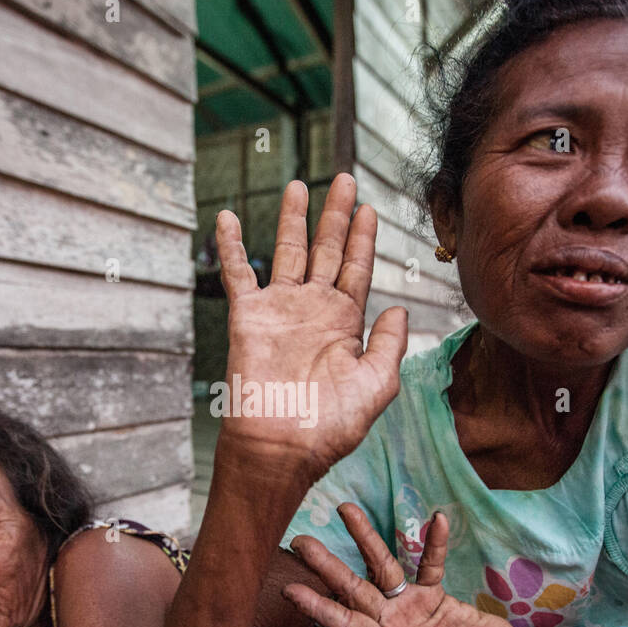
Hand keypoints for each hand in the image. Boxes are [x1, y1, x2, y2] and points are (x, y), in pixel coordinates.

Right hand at [215, 174, 406, 479]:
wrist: (282, 446)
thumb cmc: (330, 425)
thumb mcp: (377, 385)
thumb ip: (390, 344)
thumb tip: (401, 309)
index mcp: (346, 324)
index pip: (357, 269)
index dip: (363, 238)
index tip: (369, 207)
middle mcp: (314, 310)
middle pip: (328, 250)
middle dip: (336, 215)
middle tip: (345, 180)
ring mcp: (281, 310)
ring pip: (288, 251)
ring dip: (292, 219)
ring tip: (297, 185)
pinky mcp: (249, 316)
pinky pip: (238, 273)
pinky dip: (231, 246)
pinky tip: (226, 218)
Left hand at [282, 503, 530, 626]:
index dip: (321, 610)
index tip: (291, 589)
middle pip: (354, 593)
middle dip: (327, 568)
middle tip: (299, 540)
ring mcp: (413, 612)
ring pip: (383, 570)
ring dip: (366, 540)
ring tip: (345, 508)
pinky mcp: (437, 599)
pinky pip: (431, 564)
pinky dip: (432, 543)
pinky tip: (435, 517)